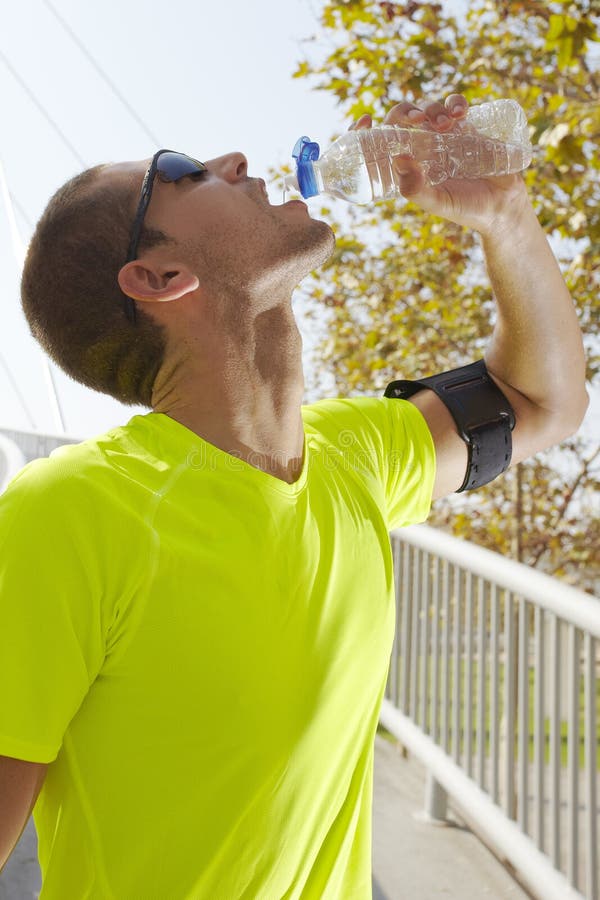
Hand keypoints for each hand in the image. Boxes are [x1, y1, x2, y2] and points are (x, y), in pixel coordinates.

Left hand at [350, 94, 528, 234]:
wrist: (502, 205)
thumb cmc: (465, 208)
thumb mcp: (437, 203)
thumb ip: (416, 188)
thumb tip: (398, 159)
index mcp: (406, 165)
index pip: (378, 142)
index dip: (365, 130)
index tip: (364, 120)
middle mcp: (421, 147)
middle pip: (401, 118)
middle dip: (403, 112)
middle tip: (415, 120)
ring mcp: (443, 134)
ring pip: (427, 107)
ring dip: (431, 108)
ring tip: (444, 124)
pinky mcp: (466, 126)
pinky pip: (455, 104)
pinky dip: (455, 102)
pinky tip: (459, 112)